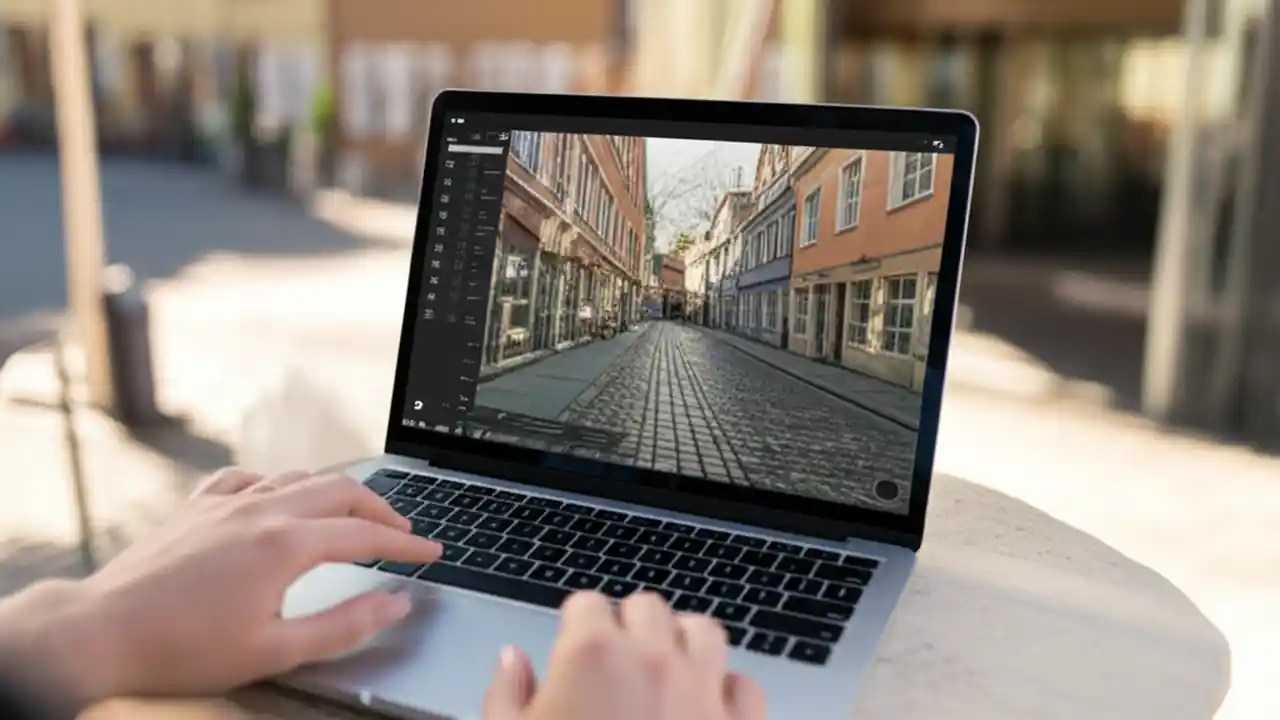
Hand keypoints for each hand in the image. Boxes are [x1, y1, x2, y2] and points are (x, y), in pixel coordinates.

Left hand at [0, 467, 440, 708]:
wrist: (101, 632)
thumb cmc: (182, 649)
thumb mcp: (275, 651)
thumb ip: (344, 625)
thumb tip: (394, 604)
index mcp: (285, 545)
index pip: (366, 536)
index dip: (406, 545)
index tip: (430, 552)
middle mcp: (261, 511)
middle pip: (341, 492)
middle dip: (381, 509)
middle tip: (403, 531)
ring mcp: (226, 503)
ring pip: (300, 477)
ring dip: (337, 493)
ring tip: (354, 514)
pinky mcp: (197, 506)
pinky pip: (251, 477)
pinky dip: (281, 483)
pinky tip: (280, 497)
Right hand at [483, 591, 765, 719]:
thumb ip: (505, 695)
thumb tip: (511, 662)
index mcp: (591, 656)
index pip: (586, 605)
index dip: (575, 625)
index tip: (571, 645)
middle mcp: (653, 661)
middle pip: (647, 607)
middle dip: (628, 626)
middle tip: (613, 659)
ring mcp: (703, 692)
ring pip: (703, 631)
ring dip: (682, 642)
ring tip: (663, 667)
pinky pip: (744, 684)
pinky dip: (725, 688)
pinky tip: (704, 705)